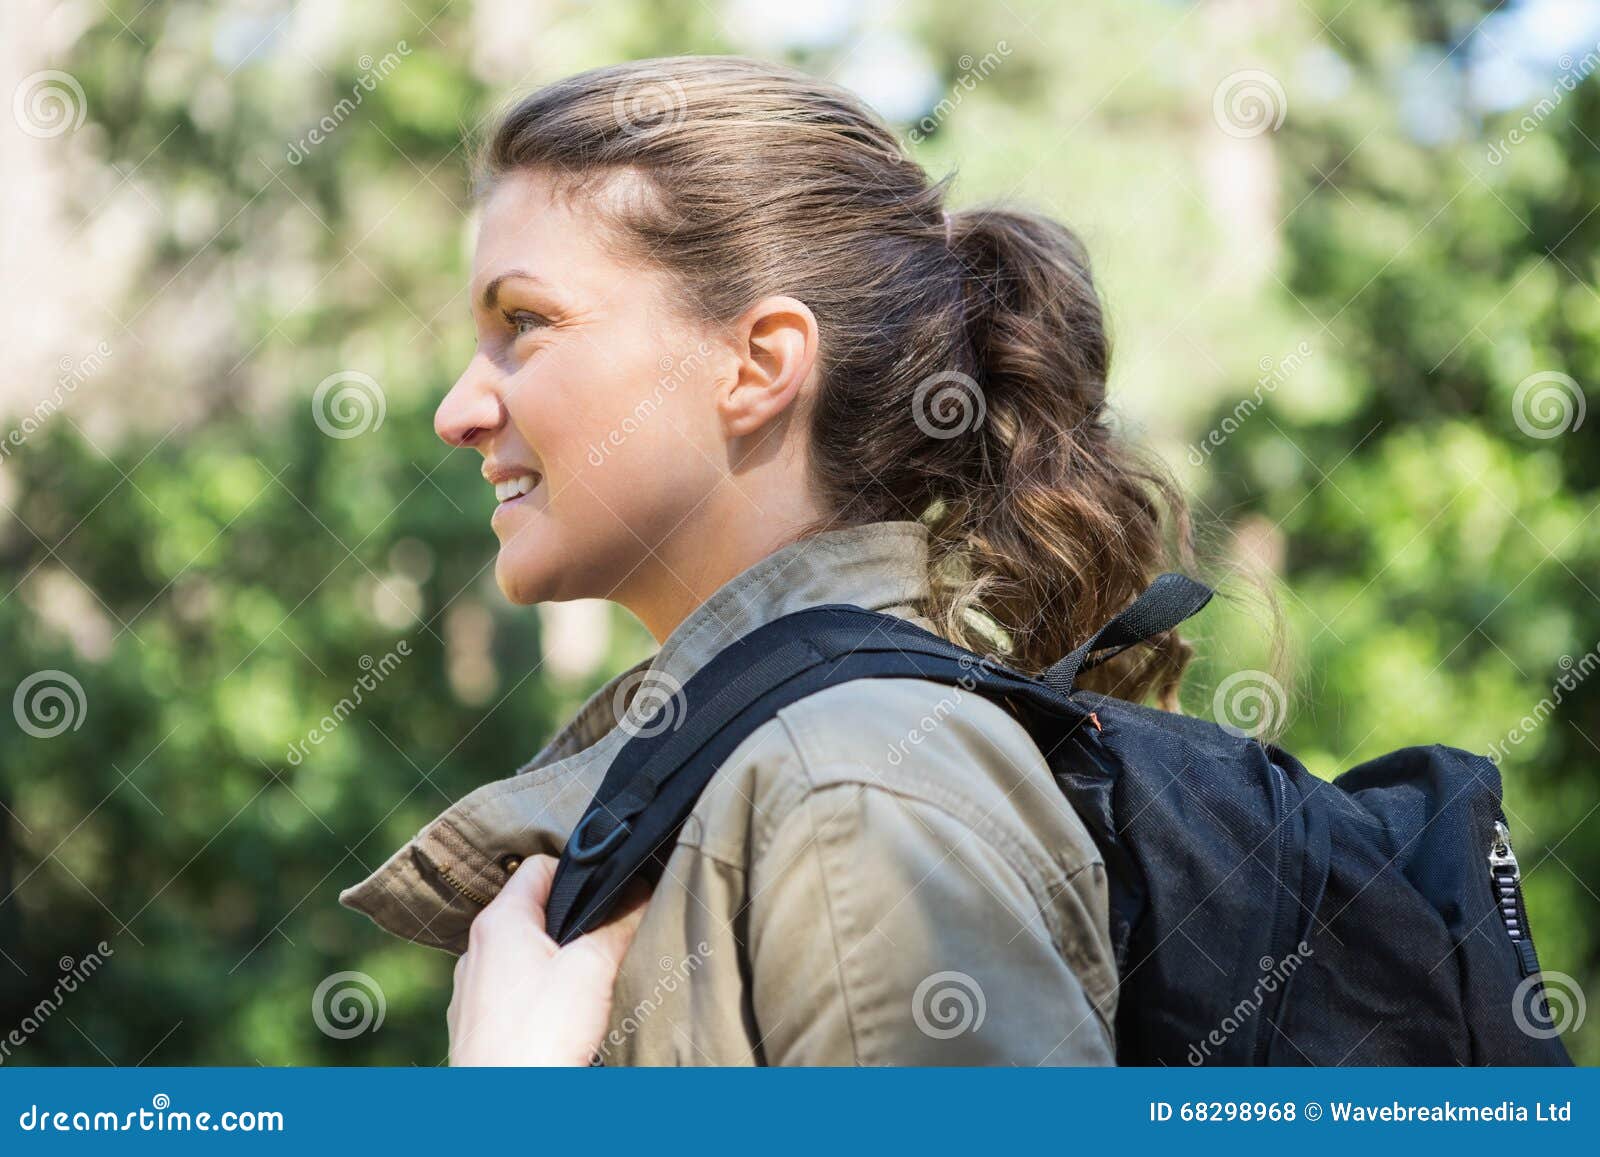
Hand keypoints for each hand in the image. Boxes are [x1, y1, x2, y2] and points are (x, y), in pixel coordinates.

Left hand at [447, 853, 647, 1065]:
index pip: (540, 866)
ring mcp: (472, 989)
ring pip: (524, 956)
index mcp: (498, 921)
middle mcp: (476, 949)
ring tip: (587, 986)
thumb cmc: (538, 1036)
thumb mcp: (592, 968)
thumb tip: (640, 891)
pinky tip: (562, 1019)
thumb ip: (618, 923)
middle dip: (573, 925)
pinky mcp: (477, 1025)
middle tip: (606, 942)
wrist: (504, 1110)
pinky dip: (539, 997)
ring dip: (556, 964)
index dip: (580, 874)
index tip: (608, 894)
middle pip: (534, 913)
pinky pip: (513, 993)